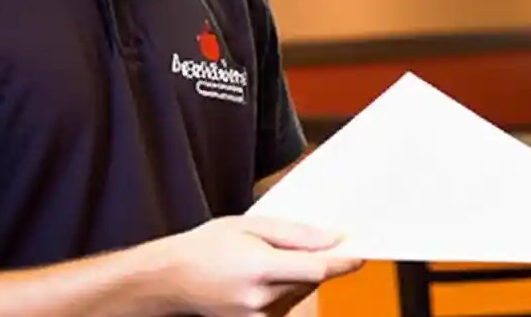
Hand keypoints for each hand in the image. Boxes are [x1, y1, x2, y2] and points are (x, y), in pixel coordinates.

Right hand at [150, 215, 363, 316]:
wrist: (169, 280)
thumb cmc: (206, 247)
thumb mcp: (250, 225)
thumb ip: (296, 233)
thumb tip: (333, 239)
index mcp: (258, 269)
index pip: (317, 270)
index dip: (343, 262)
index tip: (361, 254)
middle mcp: (259, 300)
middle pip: (311, 281)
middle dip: (319, 263)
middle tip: (315, 243)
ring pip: (300, 293)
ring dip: (300, 276)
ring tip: (269, 260)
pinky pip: (286, 306)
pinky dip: (287, 289)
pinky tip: (266, 277)